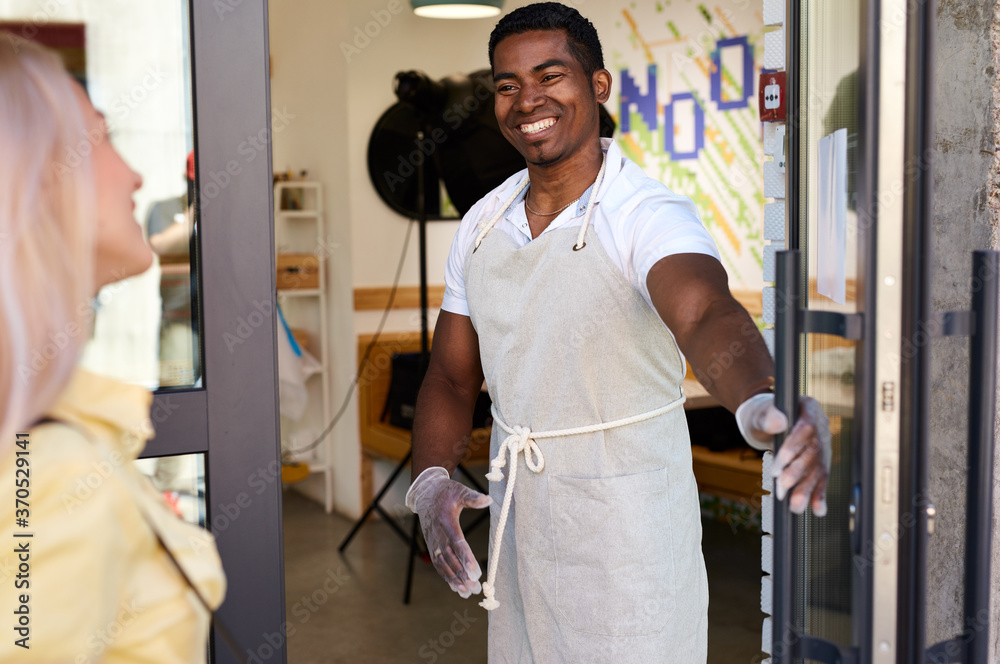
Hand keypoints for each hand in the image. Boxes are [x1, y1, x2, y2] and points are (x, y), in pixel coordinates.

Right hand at [406, 467, 490, 597]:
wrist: (425, 494)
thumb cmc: (446, 492)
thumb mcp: (459, 490)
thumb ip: (472, 497)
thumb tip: (488, 500)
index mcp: (446, 522)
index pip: (458, 544)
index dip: (466, 559)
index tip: (476, 573)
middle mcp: (438, 535)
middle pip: (451, 559)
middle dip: (462, 575)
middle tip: (475, 589)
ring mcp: (433, 543)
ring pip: (444, 565)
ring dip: (455, 580)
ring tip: (467, 593)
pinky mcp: (432, 546)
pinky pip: (438, 564)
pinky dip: (446, 577)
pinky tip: (456, 588)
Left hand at [735, 393, 831, 515]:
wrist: (769, 422)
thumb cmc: (764, 417)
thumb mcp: (761, 413)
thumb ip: (767, 416)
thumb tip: (779, 422)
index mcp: (809, 409)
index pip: (806, 428)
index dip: (794, 446)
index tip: (778, 462)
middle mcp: (820, 429)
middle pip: (813, 453)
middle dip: (797, 472)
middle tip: (781, 486)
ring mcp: (822, 447)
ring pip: (817, 470)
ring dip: (807, 489)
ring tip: (795, 506)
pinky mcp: (820, 464)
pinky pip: (821, 480)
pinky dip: (819, 495)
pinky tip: (818, 510)